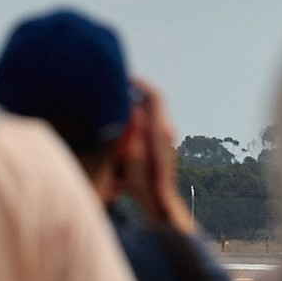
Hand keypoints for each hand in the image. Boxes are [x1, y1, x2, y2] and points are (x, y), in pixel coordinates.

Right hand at [124, 79, 192, 230]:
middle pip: (153, 100)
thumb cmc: (144, 184)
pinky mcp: (162, 143)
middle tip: (115, 89)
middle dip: (135, 92)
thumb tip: (132, 108)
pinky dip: (137, 116)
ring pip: (151, 110)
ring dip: (135, 104)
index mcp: (160, 130)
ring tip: (115, 104)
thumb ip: (133, 132)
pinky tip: (121, 122)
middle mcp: (166, 129)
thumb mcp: (132, 158)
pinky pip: (149, 121)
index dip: (140, 84)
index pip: (155, 96)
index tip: (124, 78)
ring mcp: (166, 136)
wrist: (159, 202)